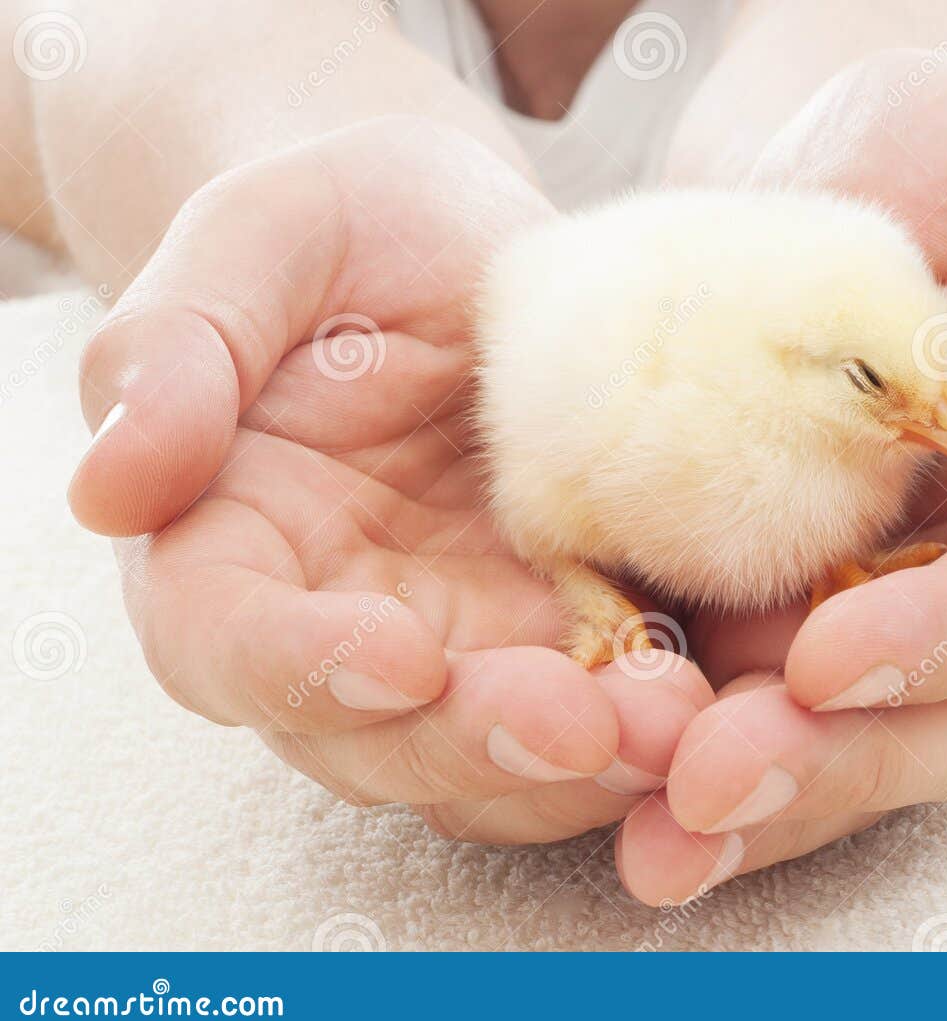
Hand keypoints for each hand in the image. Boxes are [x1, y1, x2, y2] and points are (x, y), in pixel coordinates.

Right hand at [70, 117, 712, 840]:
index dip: (300, 669)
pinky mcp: (565, 628)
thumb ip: (174, 350)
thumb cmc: (343, 227)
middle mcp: (338, 625)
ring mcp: (462, 640)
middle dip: (480, 743)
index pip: (229, 645)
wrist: (462, 240)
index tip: (394, 657)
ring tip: (678, 726)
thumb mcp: (253, 239)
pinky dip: (662, 714)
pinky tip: (731, 689)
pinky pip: (608, 700)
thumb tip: (109, 486)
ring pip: (501, 756)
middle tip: (585, 725)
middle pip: (381, 738)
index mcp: (227, 548)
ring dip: (589, 763)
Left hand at [617, 52, 946, 902]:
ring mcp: (926, 622)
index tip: (832, 661)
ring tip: (661, 843)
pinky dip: (712, 773)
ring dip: (771, 805)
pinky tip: (638, 816)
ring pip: (874, 747)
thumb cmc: (944, 163)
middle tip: (711, 787)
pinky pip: (783, 724)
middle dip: (843, 762)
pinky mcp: (820, 633)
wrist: (821, 191)